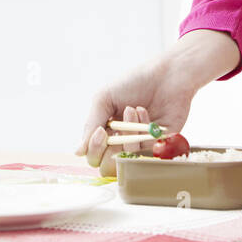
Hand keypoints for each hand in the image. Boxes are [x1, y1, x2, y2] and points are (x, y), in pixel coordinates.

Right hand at [74, 61, 196, 174]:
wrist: (165, 75)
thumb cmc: (132, 83)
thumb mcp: (104, 99)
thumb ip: (91, 124)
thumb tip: (77, 152)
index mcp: (105, 132)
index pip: (93, 157)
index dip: (94, 149)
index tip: (101, 131)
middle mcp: (122, 143)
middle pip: (108, 166)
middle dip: (111, 148)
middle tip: (116, 128)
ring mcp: (141, 145)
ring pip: (128, 159)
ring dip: (129, 134)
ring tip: (133, 109)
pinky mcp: (159, 146)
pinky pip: (147, 152)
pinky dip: (143, 131)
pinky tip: (144, 112)